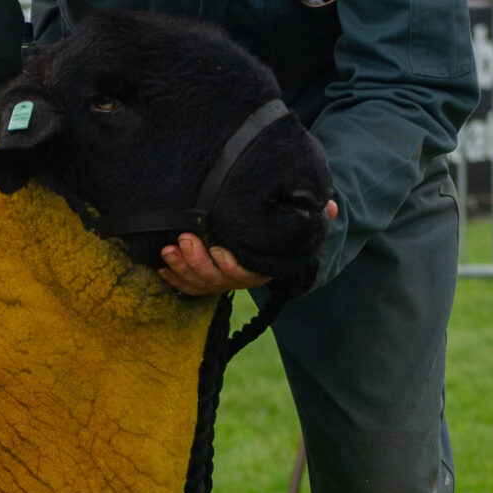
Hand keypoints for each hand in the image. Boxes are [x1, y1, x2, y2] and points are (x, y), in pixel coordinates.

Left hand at [158, 200, 336, 295]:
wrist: (274, 239)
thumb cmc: (286, 228)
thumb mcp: (304, 221)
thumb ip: (318, 216)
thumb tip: (330, 206)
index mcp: (262, 268)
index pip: (246, 274)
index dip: (231, 265)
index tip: (220, 249)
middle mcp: (241, 278)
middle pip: (217, 280)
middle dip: (198, 262)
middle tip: (184, 240)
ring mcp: (222, 281)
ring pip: (200, 283)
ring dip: (182, 268)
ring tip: (168, 250)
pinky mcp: (205, 279)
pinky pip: (188, 286)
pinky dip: (174, 279)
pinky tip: (162, 267)